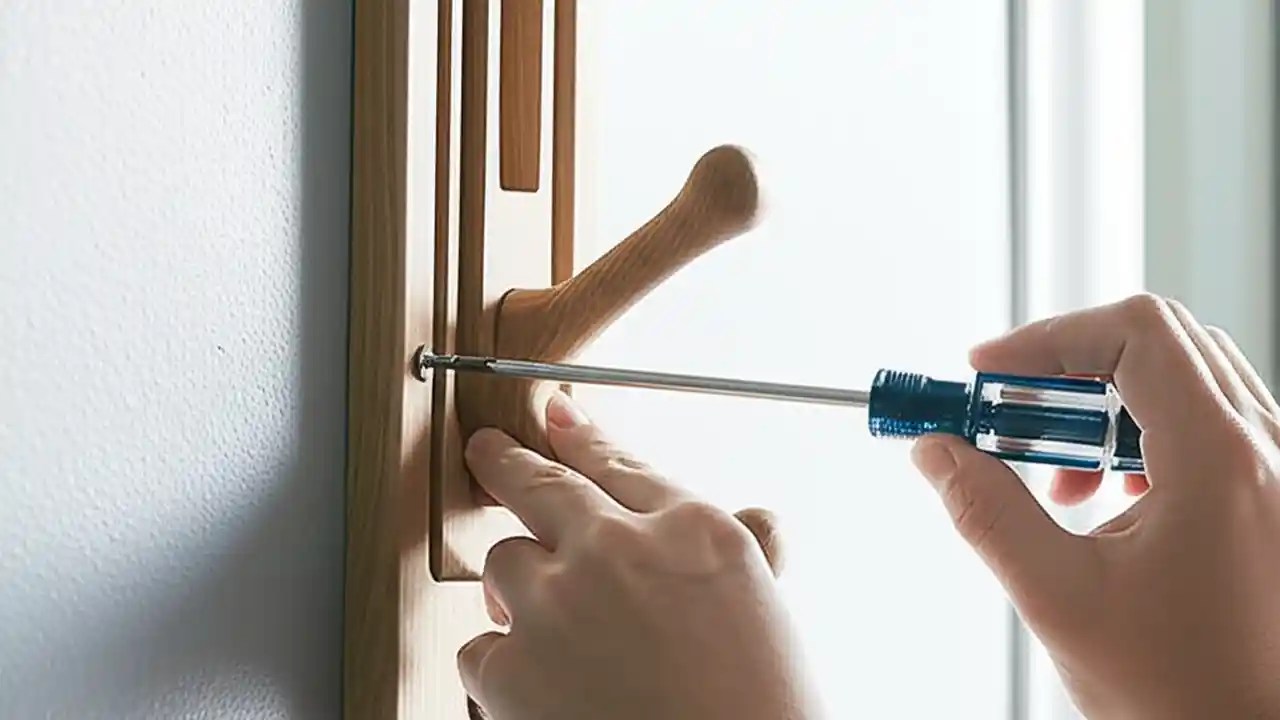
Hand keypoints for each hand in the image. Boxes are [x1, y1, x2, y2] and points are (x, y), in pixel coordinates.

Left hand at [458, 393, 822, 719]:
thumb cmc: (759, 709)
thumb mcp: (769, 611)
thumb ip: (748, 549)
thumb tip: (755, 517)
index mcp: (694, 532)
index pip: (621, 465)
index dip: (580, 438)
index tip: (555, 416)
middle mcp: (619, 550)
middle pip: (540, 484)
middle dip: (505, 461)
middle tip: (487, 449)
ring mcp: (557, 605)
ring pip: (503, 563)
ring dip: (518, 591)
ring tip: (548, 628)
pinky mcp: (510, 668)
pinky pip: (481, 647)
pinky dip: (502, 666)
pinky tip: (539, 687)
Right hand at [911, 294, 1279, 717]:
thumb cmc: (1183, 694)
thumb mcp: (1061, 600)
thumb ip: (988, 513)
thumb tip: (936, 451)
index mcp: (1222, 464)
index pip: (1135, 334)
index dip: (1048, 338)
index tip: (986, 374)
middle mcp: (1268, 452)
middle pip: (1159, 343)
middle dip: (1066, 366)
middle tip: (1004, 412)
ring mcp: (1278, 472)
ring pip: (1184, 378)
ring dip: (1101, 404)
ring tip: (1054, 474)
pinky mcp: (1271, 494)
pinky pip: (1206, 421)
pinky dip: (1141, 434)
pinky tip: (1104, 497)